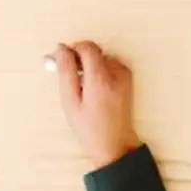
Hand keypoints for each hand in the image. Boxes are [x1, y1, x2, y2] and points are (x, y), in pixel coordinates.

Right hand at [54, 42, 139, 168]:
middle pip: (95, 51)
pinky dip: (100, 70)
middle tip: (68, 73)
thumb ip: (66, 72)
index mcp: (101, 79)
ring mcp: (125, 75)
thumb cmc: (89, 127)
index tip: (62, 59)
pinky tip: (93, 87)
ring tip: (81, 85)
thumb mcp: (70, 102)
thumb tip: (61, 49)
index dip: (72, 49)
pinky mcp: (128, 79)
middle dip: (79, 57)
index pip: (87, 48)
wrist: (115, 142)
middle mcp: (117, 74)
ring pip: (101, 57)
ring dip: (89, 64)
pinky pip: (110, 65)